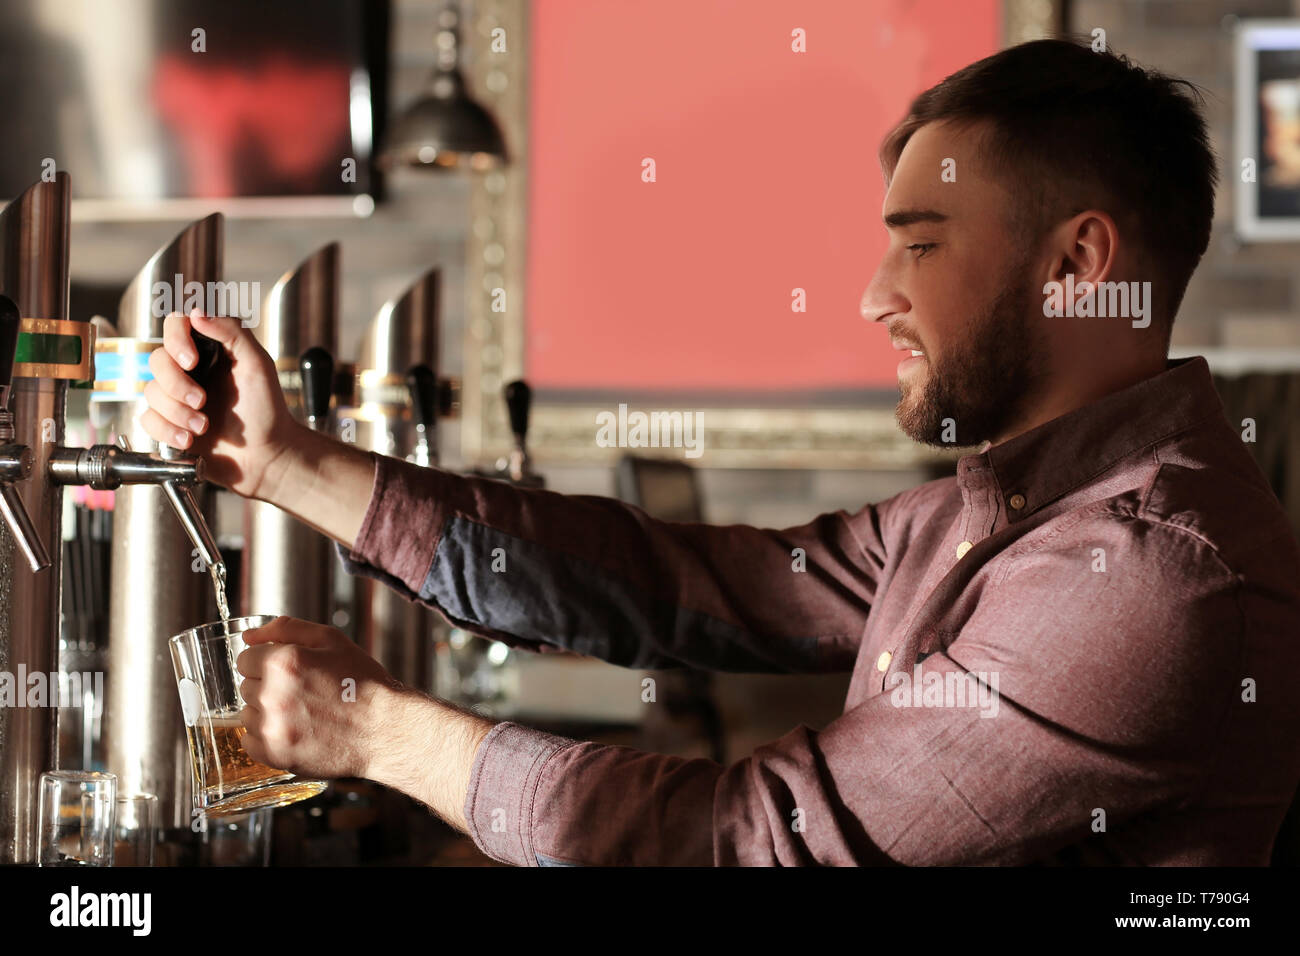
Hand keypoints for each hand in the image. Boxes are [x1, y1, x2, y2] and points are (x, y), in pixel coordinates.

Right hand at [140, 309, 296, 498]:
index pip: (176, 326)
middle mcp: (189, 370)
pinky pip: (147, 419)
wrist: (264, 456)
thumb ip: (232, 332)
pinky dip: (167, 431)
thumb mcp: (257, 364)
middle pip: (157, 360)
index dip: (176, 340)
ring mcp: (176, 397)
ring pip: (150, 392)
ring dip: (177, 413)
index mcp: (209, 350)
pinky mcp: (168, 423)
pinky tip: (189, 440)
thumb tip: (197, 313)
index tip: (190, 361)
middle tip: (203, 402)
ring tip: (203, 427)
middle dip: (178, 385)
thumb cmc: (266, 410)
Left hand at [234, 617, 403, 780]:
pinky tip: (294, 732)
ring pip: (247, 714)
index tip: (288, 672)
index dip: (267, 662)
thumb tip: (249, 635)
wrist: (384, 729)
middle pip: (245, 686)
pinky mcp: (275, 754)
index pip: (245, 658)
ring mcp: (273, 727)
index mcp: (284, 661)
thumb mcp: (332, 640)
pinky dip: (266, 738)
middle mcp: (273, 694)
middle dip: (268, 687)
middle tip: (301, 693)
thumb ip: (286, 629)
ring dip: (266, 713)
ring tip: (301, 714)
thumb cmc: (363, 683)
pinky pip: (249, 743)